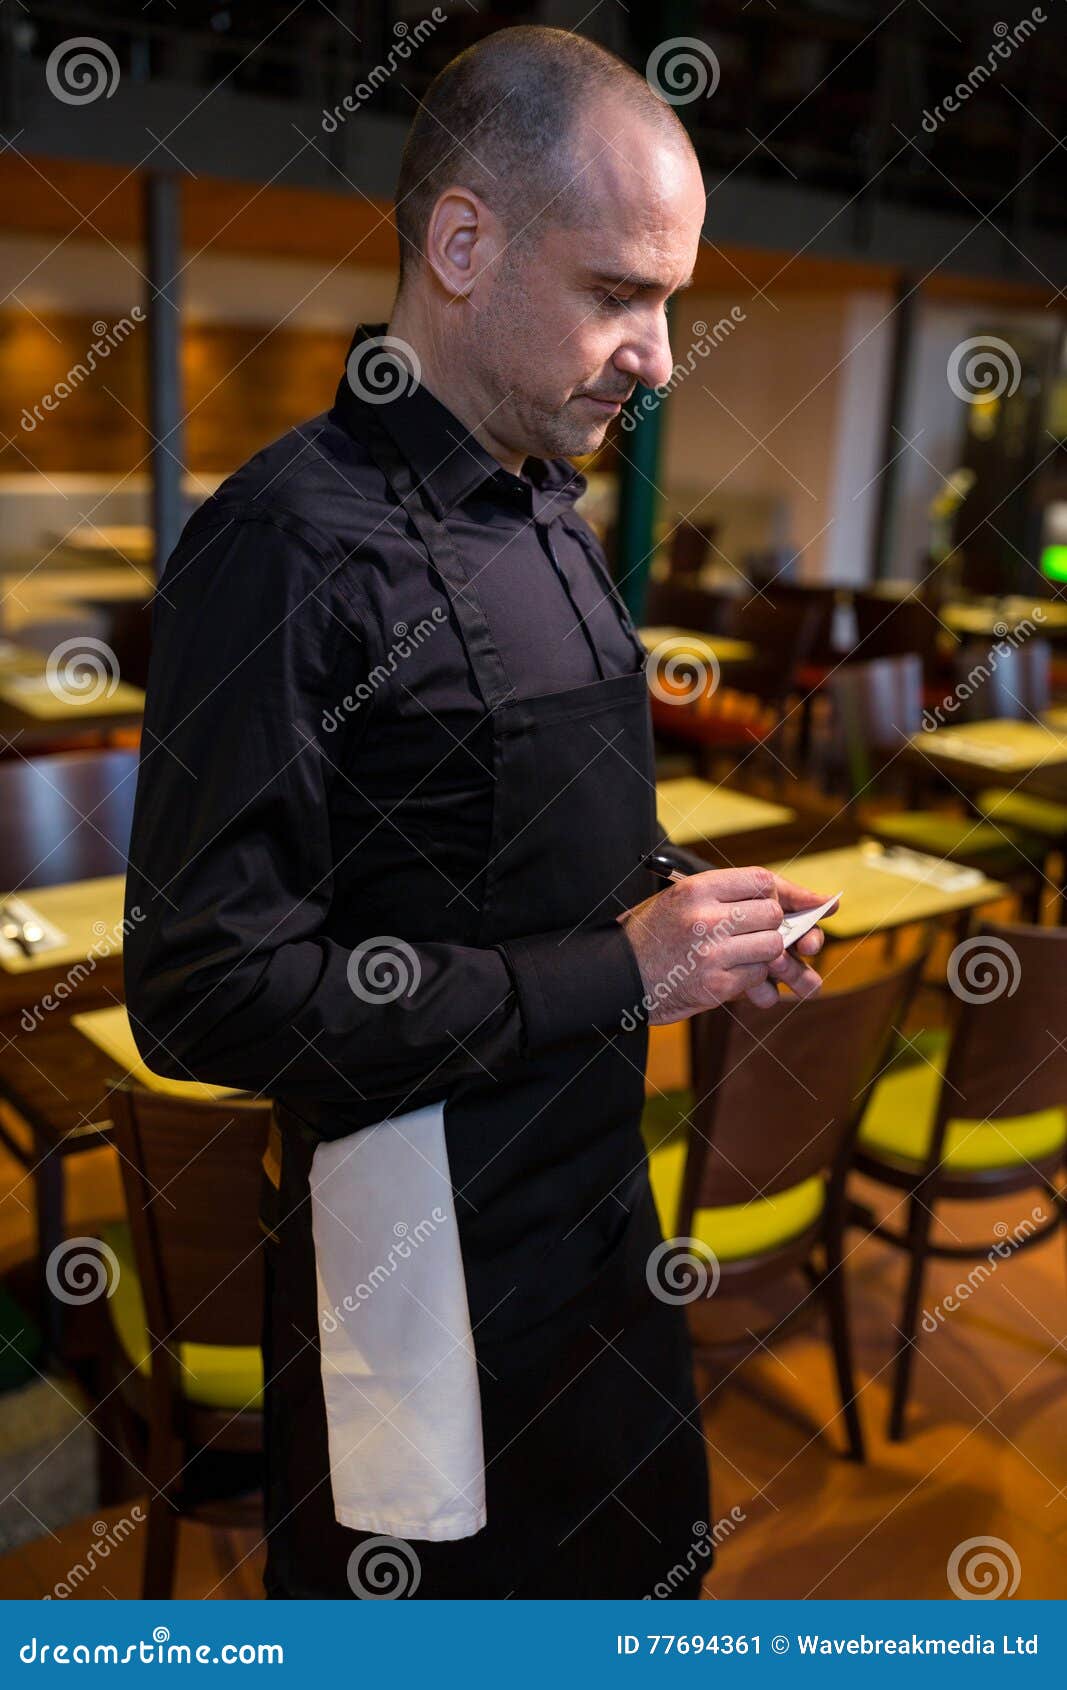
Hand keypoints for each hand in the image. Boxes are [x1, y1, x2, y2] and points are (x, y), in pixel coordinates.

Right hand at [616, 866, 832, 1025]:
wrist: (616, 977)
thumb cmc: (652, 935)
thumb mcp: (680, 900)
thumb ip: (728, 895)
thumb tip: (794, 898)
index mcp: (696, 888)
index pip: (761, 880)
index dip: (787, 891)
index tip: (806, 902)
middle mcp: (705, 917)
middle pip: (771, 912)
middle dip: (772, 924)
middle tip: (758, 932)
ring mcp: (711, 953)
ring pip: (771, 946)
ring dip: (765, 953)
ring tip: (742, 953)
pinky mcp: (714, 985)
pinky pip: (757, 976)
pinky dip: (752, 978)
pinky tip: (729, 974)